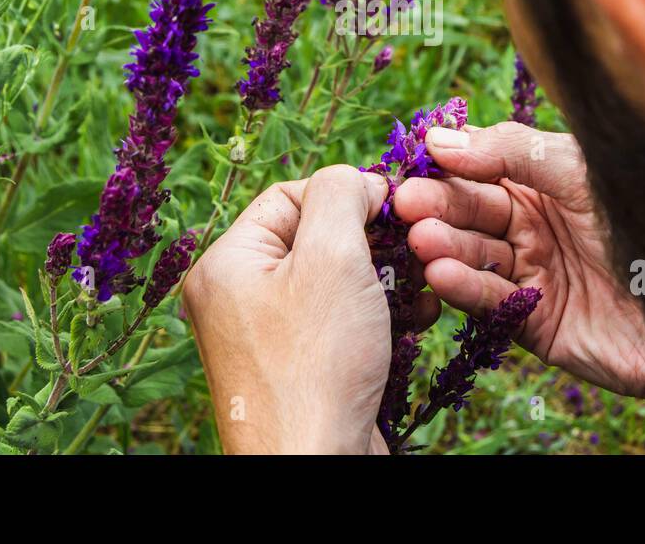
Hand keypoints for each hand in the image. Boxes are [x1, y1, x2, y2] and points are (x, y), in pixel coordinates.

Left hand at [183, 165, 391, 454]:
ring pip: (334, 281)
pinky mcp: (297, 369)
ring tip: (418, 293)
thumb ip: (340, 195)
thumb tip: (353, 178)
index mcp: (226, 262)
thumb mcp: (332, 258)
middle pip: (315, 238)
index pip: (290, 195)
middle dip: (371, 243)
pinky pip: (338, 322)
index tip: (394, 211)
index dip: (346, 195)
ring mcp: (264, 337)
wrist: (315, 467)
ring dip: (384, 279)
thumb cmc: (317, 366)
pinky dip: (377, 315)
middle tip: (413, 254)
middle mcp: (235, 297)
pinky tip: (411, 322)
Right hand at [395, 121, 644, 452]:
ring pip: (472, 254)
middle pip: (469, 210)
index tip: (416, 155)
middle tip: (405, 201)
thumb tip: (440, 137)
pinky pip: (490, 300)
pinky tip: (440, 273)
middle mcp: (531, 224)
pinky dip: (464, 288)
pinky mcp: (533, 320)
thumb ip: (515, 151)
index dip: (448, 162)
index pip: (481, 166)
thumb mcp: (581, 171)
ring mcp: (531, 272)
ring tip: (422, 239)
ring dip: (443, 246)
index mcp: (542, 181)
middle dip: (436, 205)